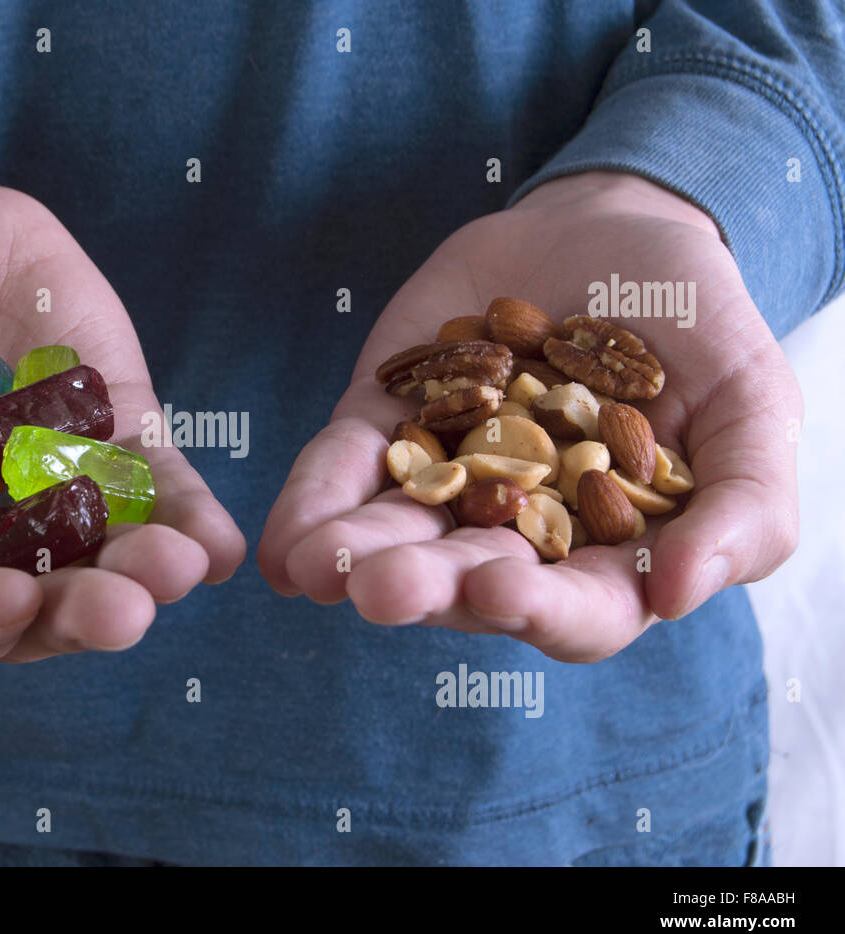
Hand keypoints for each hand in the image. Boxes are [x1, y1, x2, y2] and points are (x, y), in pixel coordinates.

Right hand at [0, 116, 243, 691]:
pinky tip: (216, 546)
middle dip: (78, 617)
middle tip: (121, 609)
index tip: (5, 598)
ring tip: (175, 566)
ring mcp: (52, 497)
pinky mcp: (113, 438)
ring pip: (107, 562)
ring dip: (145, 577)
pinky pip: (156, 490)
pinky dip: (189, 519)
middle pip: (37, 616)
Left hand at [258, 172, 801, 661]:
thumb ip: (744, 504)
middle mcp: (518, 533)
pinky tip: (281, 543)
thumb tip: (678, 596)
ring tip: (314, 568)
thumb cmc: (696, 321)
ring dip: (354, 557)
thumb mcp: (752, 402)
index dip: (540, 608)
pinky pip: (346, 472)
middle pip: (469, 580)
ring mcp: (445, 483)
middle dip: (425, 586)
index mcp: (609, 550)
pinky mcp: (387, 428)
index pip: (577, 608)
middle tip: (382, 589)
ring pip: (396, 537)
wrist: (610, 225)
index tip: (500, 586)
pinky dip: (313, 503)